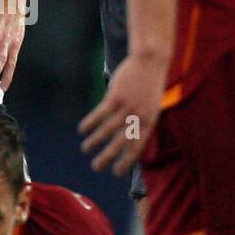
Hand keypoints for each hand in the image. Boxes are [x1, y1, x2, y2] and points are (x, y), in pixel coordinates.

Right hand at [79, 56, 165, 176]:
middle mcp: (138, 117)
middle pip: (120, 143)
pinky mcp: (116, 95)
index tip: (116, 173)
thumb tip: (128, 139)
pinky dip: (90, 122)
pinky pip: (101, 113)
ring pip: (108, 129)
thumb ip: (141, 122)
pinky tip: (82, 130)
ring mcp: (127, 106)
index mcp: (149, 122)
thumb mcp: (152, 106)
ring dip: (95, 141)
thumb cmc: (149, 85)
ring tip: (85, 149)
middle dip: (107, 157)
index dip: (126, 162)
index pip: (137, 148)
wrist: (151, 61)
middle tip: (96, 167)